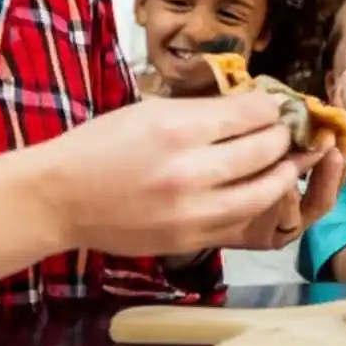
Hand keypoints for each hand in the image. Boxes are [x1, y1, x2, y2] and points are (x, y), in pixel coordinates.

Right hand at [44, 92, 333, 256]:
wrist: (58, 198)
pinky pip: (242, 221)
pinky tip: (259, 190)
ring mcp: (192, 212)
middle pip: (265, 151)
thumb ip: (205, 110)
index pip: (252, 114)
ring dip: (283, 175)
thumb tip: (254, 106)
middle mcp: (190, 172)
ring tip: (286, 163)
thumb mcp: (151, 110)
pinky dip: (258, 204)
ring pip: (264, 192)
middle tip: (287, 132)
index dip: (271, 108)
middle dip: (283, 138)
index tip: (275, 107)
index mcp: (178, 130)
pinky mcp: (190, 240)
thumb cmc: (101, 145)